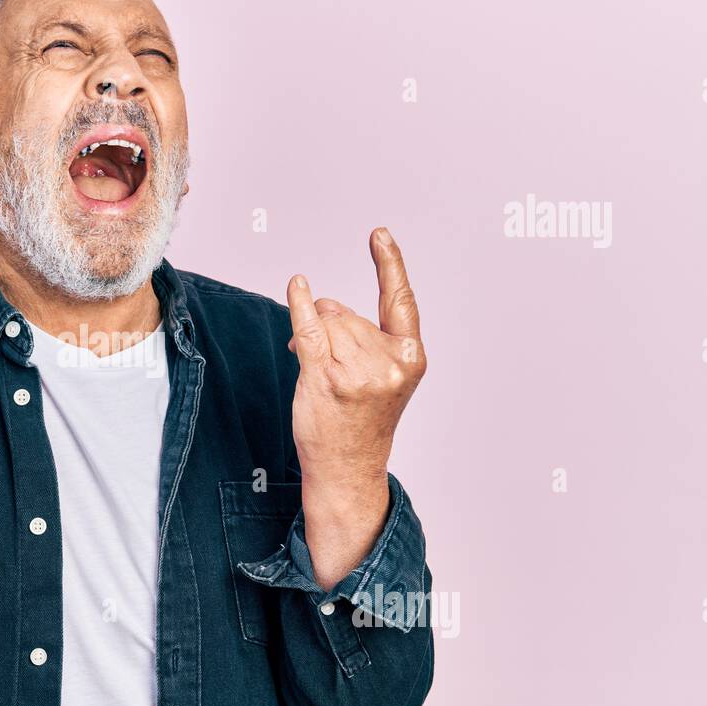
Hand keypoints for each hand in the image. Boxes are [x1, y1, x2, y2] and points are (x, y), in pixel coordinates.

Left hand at [285, 227, 425, 589]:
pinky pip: (309, 329)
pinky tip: (296, 285)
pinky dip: (299, 305)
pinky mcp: (326, 378)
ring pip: (326, 323)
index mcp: (410, 357)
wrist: (347, 469)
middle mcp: (390, 362)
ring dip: (313, 336)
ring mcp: (358, 370)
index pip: (400, 300)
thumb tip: (326, 301)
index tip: (379, 235)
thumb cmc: (360, 422)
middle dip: (330, 327)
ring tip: (317, 371)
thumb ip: (361, 335)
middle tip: (328, 365)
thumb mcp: (378, 376)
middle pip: (348, 313)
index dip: (390, 264)